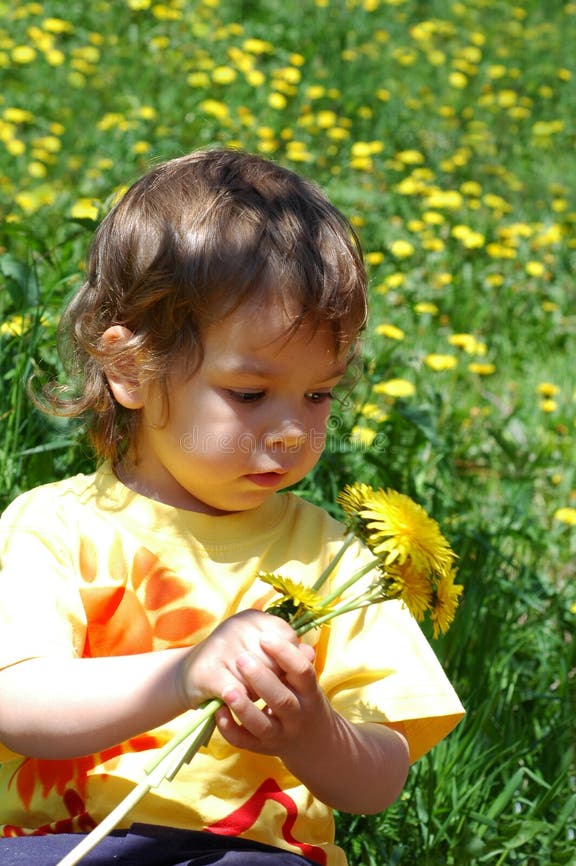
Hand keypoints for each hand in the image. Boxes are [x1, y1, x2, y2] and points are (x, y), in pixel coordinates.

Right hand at [178, 610, 312, 710]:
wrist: (188, 676)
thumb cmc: (233, 666)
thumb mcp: (260, 653)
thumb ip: (287, 653)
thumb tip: (310, 654)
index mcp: (252, 618)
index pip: (286, 637)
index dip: (288, 659)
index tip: (282, 672)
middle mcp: (236, 627)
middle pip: (274, 662)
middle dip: (274, 682)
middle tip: (265, 689)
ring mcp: (221, 648)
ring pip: (257, 681)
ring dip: (256, 695)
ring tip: (248, 696)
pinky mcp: (208, 673)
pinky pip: (237, 693)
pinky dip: (239, 703)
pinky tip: (234, 703)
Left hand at [212, 631, 328, 756]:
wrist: (312, 742)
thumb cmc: (303, 699)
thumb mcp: (306, 682)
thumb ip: (295, 659)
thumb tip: (285, 632)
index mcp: (309, 693)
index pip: (302, 672)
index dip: (285, 654)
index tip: (265, 637)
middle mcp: (297, 715)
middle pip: (282, 699)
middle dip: (262, 679)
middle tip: (241, 657)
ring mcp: (279, 735)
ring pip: (262, 725)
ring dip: (244, 707)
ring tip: (228, 689)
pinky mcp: (261, 748)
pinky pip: (244, 741)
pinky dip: (229, 728)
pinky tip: (218, 710)